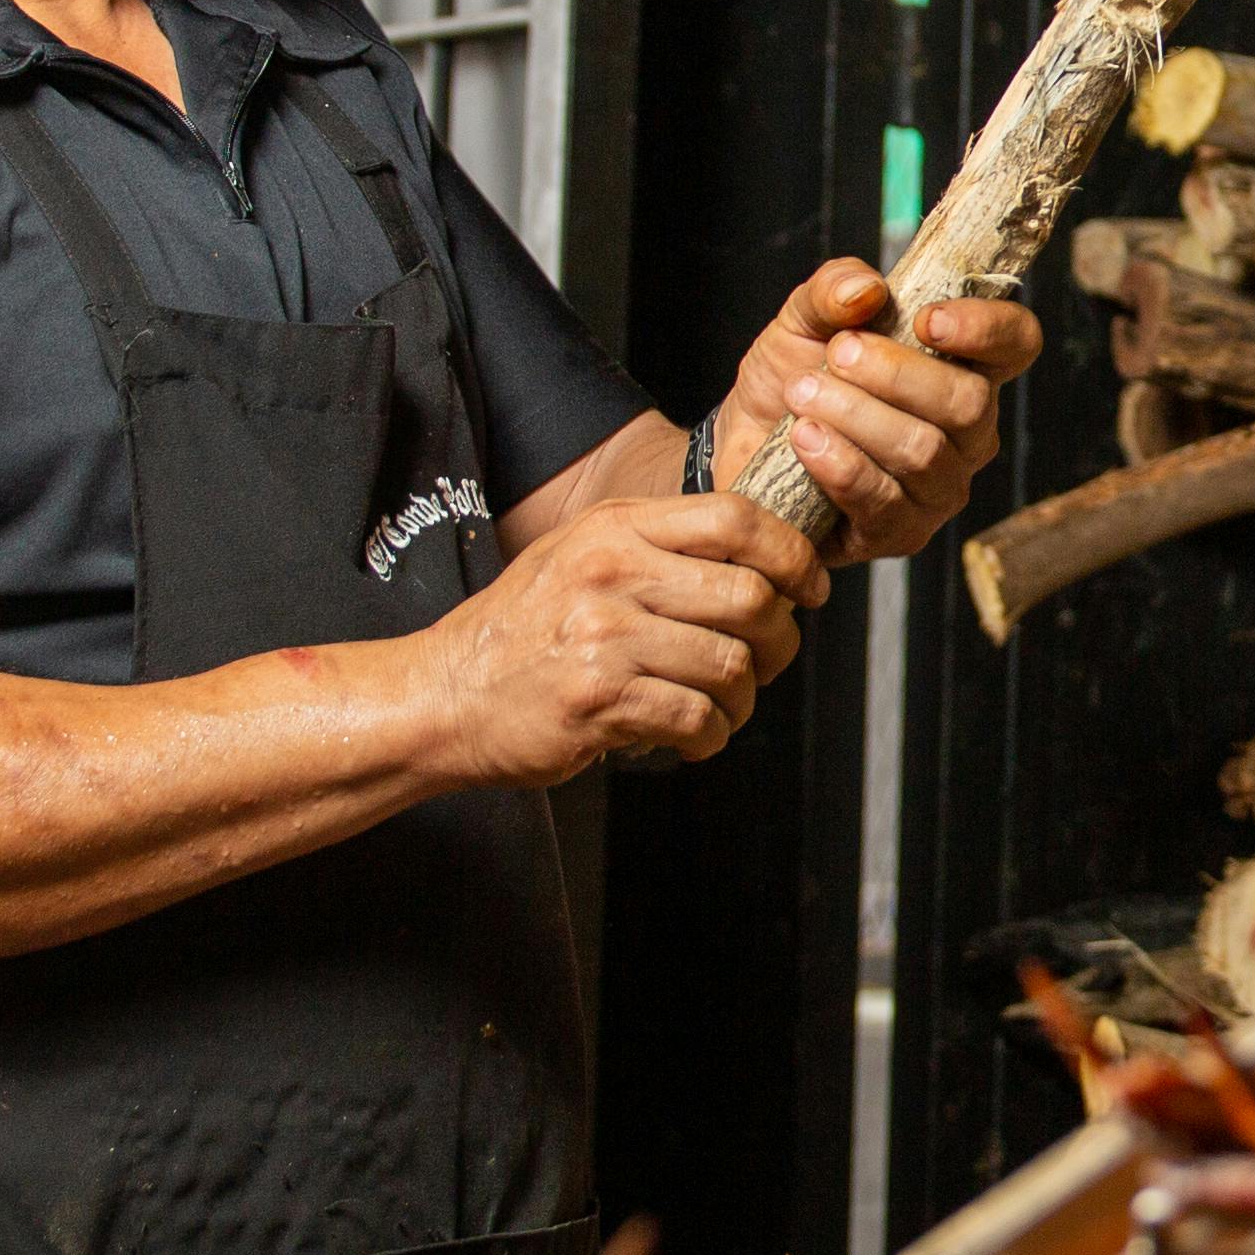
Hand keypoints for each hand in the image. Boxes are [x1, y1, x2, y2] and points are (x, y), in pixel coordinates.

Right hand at [432, 494, 830, 782]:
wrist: (446, 695)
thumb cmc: (522, 630)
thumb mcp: (579, 555)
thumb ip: (658, 547)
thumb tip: (761, 562)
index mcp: (615, 528)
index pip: (736, 518)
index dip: (792, 553)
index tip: (808, 587)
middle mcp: (612, 573)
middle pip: (749, 595)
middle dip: (779, 640)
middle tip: (768, 661)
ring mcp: (604, 638)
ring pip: (731, 664)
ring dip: (744, 699)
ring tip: (722, 707)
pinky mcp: (599, 701)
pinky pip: (696, 718)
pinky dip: (710, 736)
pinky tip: (692, 736)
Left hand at [716, 259, 1042, 560]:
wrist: (744, 443)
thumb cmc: (792, 376)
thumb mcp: (803, 318)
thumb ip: (833, 289)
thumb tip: (866, 290)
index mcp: (963, 368)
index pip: (1015, 343)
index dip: (987, 328)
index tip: (927, 319)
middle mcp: (968, 433)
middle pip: (969, 403)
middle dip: (897, 374)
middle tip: (838, 354)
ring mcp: (939, 488)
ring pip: (924, 452)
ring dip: (858, 416)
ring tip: (803, 394)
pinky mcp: (900, 532)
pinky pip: (884, 501)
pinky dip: (840, 464)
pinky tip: (804, 439)